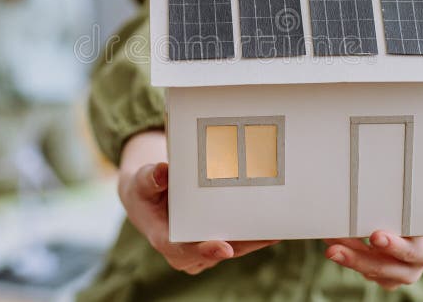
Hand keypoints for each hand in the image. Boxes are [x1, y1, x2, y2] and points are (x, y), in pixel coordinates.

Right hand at [118, 132, 278, 274]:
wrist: (150, 197)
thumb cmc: (146, 190)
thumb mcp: (142, 181)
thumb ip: (151, 178)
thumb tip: (162, 171)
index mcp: (163, 239)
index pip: (183, 251)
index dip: (204, 251)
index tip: (224, 247)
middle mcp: (185, 251)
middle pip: (217, 251)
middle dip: (244, 243)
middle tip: (269, 233)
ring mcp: (201, 249)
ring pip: (233, 248)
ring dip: (256, 240)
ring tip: (279, 228)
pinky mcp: (215, 241)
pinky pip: (238, 241)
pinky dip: (254, 234)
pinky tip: (274, 224)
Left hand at [324, 165, 422, 290]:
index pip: (415, 253)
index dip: (396, 248)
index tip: (375, 236)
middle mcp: (415, 264)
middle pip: (389, 269)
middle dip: (361, 260)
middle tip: (336, 250)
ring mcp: (399, 271)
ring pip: (373, 272)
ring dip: (349, 260)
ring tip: (328, 247)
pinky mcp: (384, 271)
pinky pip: (365, 270)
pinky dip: (348, 257)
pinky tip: (331, 243)